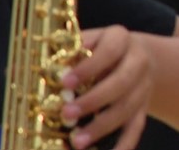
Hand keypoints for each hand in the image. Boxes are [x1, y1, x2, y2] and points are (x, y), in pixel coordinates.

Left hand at [60, 26, 153, 149]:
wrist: (138, 55)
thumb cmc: (100, 48)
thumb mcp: (88, 41)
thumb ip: (68, 52)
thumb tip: (34, 67)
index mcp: (120, 38)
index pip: (108, 51)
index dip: (88, 67)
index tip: (65, 82)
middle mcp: (138, 61)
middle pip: (121, 83)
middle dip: (93, 100)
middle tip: (67, 114)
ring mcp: (144, 87)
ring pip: (127, 109)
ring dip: (102, 127)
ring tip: (78, 141)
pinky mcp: (143, 108)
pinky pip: (136, 128)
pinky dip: (123, 144)